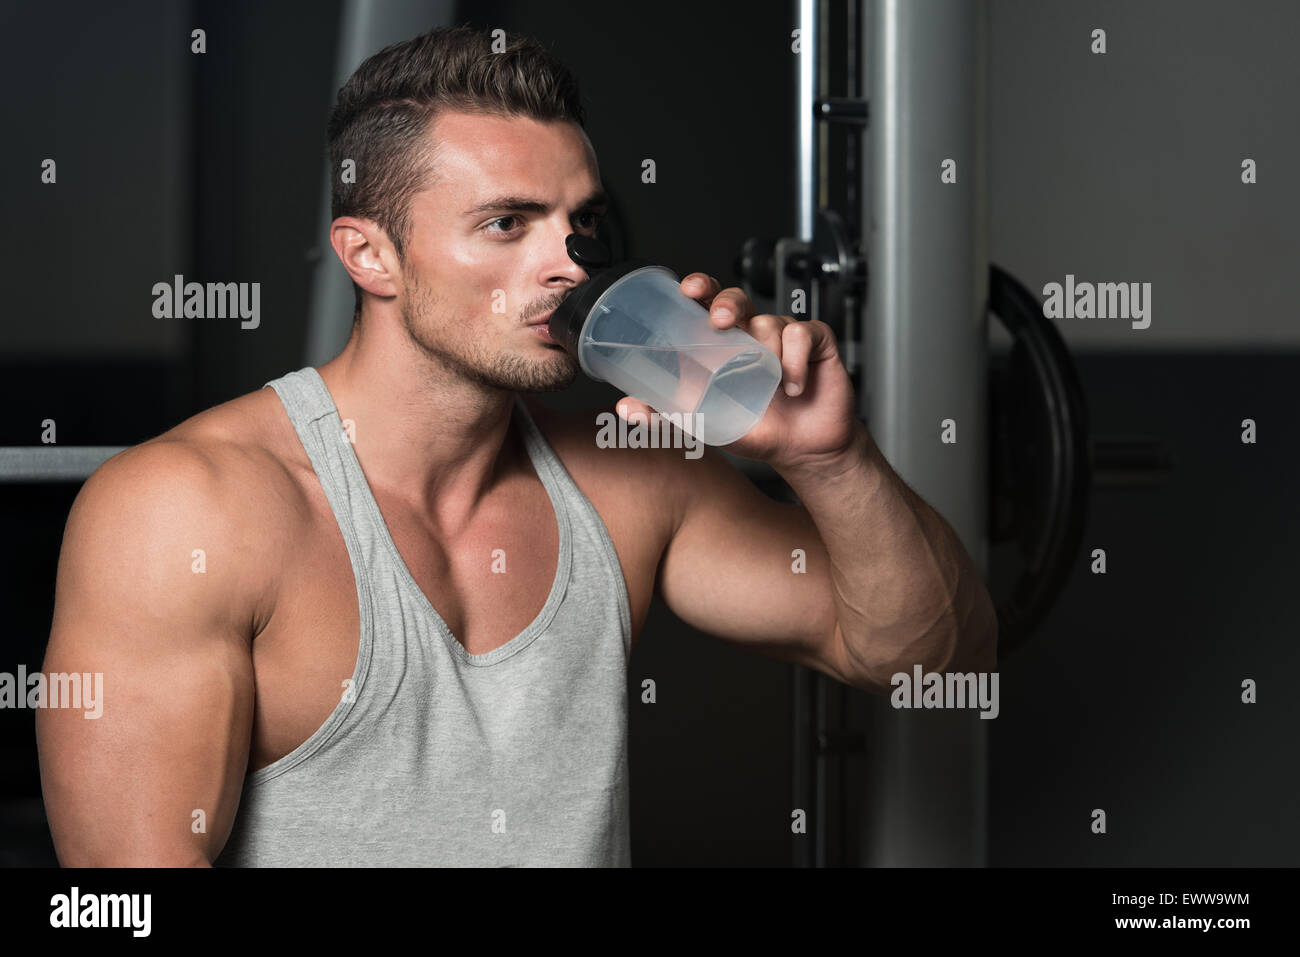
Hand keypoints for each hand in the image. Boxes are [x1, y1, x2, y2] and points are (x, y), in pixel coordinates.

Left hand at [614, 272, 864, 470]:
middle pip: (737, 299)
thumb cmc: (757, 428)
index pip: (708, 302)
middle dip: (727, 303)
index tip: (688, 290)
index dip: (700, 287)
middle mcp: (752, 333)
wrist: (802, 450)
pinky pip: (803, 334)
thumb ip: (667, 414)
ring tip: (773, 384)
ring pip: (770, 320)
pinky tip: (794, 387)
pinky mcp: (816, 341)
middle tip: (721, 321)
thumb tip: (626, 408)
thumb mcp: (706, 423)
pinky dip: (797, 361)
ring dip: (768, 351)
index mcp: (724, 343)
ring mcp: (784, 335)